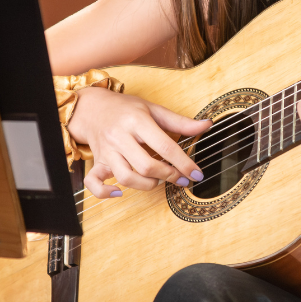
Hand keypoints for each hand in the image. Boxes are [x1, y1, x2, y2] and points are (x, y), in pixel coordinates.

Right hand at [68, 86, 211, 197]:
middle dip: (168, 175)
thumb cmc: (127, 109)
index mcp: (136, 121)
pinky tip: (120, 193)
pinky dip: (105, 193)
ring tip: (158, 180)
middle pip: (146, 165)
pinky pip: (93, 183)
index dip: (184, 163)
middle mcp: (119, 137)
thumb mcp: (154, 109)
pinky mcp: (96, 162)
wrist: (92, 108)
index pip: (164, 146)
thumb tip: (207, 125)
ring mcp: (106, 151)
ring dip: (146, 185)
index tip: (196, 174)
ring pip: (125, 177)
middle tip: (180, 178)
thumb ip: (180, 121)